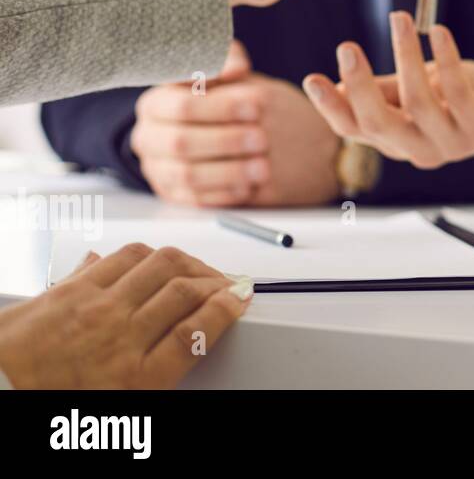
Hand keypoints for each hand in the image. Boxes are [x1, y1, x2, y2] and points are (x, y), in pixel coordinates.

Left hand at [0, 244, 250, 388]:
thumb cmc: (52, 398)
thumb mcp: (118, 401)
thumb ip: (155, 370)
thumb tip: (188, 341)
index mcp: (132, 379)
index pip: (195, 332)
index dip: (226, 311)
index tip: (240, 300)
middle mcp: (117, 337)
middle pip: (184, 291)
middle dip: (216, 282)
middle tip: (229, 283)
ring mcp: (93, 306)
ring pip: (159, 264)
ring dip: (189, 262)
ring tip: (198, 270)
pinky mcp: (70, 287)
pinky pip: (122, 256)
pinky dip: (149, 254)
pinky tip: (155, 261)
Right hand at [132, 40, 340, 206]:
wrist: (221, 128)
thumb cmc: (224, 94)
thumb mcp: (226, 71)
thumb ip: (229, 60)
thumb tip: (236, 68)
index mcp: (155, 103)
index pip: (182, 105)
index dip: (221, 107)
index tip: (257, 106)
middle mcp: (149, 135)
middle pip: (181, 142)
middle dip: (226, 141)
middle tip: (262, 139)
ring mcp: (157, 167)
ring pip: (187, 174)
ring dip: (228, 172)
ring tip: (263, 167)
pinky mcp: (172, 192)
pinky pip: (195, 199)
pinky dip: (224, 193)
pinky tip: (249, 186)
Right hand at [303, 14, 473, 168]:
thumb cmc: (467, 95)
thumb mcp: (420, 86)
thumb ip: (385, 88)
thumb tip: (342, 83)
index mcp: (399, 139)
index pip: (356, 129)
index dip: (333, 108)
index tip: (312, 78)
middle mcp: (421, 149)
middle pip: (379, 125)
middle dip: (359, 86)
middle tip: (346, 46)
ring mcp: (452, 143)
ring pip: (418, 105)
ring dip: (405, 57)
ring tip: (399, 19)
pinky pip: (457, 93)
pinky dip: (446, 59)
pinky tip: (439, 32)